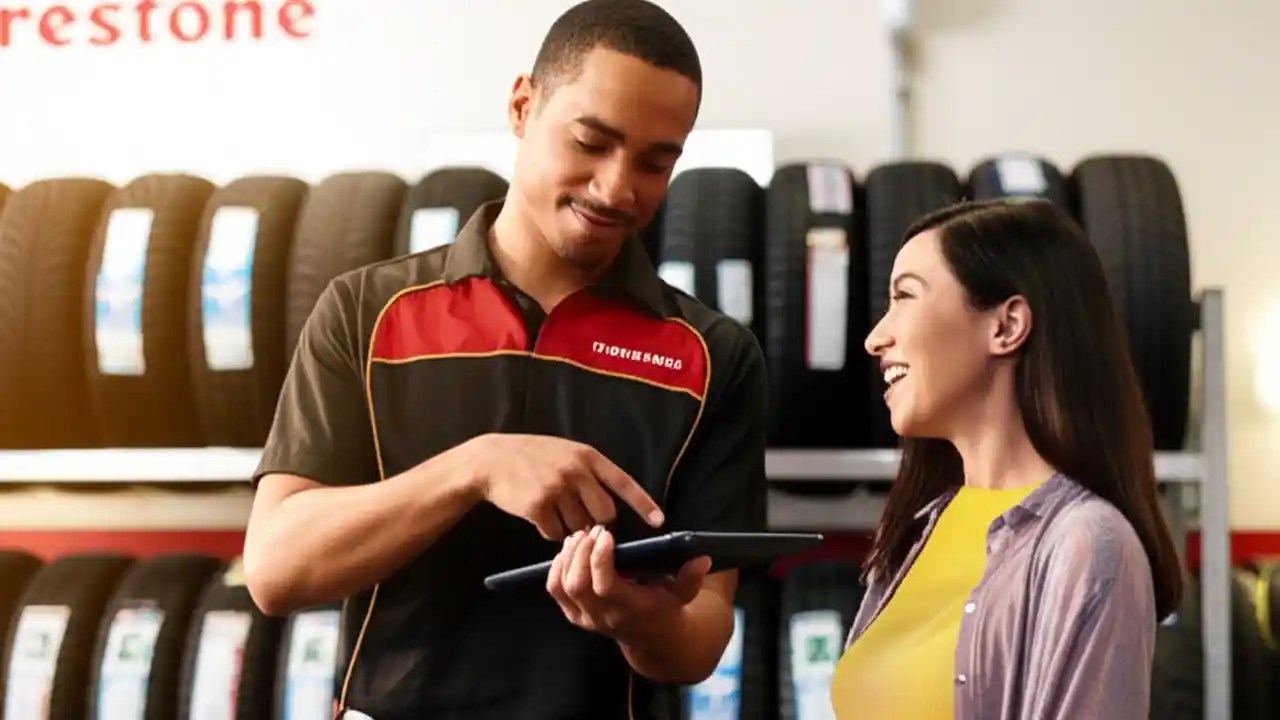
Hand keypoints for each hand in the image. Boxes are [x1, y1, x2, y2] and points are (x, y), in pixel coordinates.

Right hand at [466, 433, 664, 540]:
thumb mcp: (566, 452)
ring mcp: (557, 489)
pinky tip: (540, 517)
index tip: (659, 522)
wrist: (492, 460)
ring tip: (556, 512)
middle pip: (605, 514)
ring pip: (580, 527)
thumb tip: (609, 508)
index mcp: (587, 456)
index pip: (623, 483)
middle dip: (598, 524)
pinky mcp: (538, 506)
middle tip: (585, 522)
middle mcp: (576, 471)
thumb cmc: (533, 456)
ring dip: (572, 528)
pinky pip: (555, 534)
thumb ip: (588, 473)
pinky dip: (550, 531)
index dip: (643, 504)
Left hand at [546, 524, 711, 644]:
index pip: (604, 585)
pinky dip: (556, 567)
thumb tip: (703, 559)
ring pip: (561, 586)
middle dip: (581, 552)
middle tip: (592, 530)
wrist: (653, 638)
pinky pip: (555, 590)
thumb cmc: (668, 608)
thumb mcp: (684, 593)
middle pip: (576, 584)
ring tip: (580, 536)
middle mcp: (602, 616)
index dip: (600, 558)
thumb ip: (691, 577)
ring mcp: (585, 618)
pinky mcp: (574, 614)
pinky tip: (569, 549)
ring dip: (568, 557)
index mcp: (628, 609)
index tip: (607, 534)